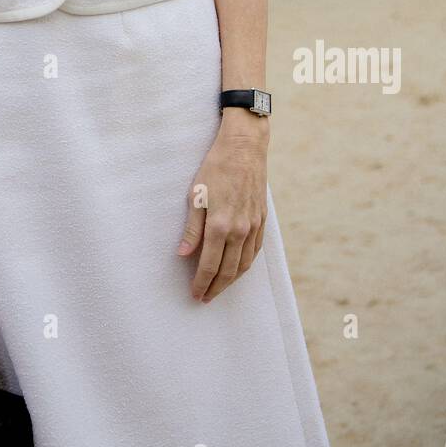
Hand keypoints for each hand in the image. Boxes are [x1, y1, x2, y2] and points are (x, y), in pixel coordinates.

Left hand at [178, 116, 267, 302]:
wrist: (244, 148)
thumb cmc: (216, 168)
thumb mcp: (195, 195)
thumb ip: (191, 228)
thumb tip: (184, 254)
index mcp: (220, 225)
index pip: (210, 265)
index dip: (201, 283)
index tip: (195, 294)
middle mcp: (239, 230)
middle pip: (228, 271)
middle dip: (216, 288)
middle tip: (205, 298)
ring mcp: (253, 226)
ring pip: (244, 264)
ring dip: (231, 281)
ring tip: (219, 288)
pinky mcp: (261, 220)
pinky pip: (255, 251)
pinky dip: (245, 265)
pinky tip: (238, 268)